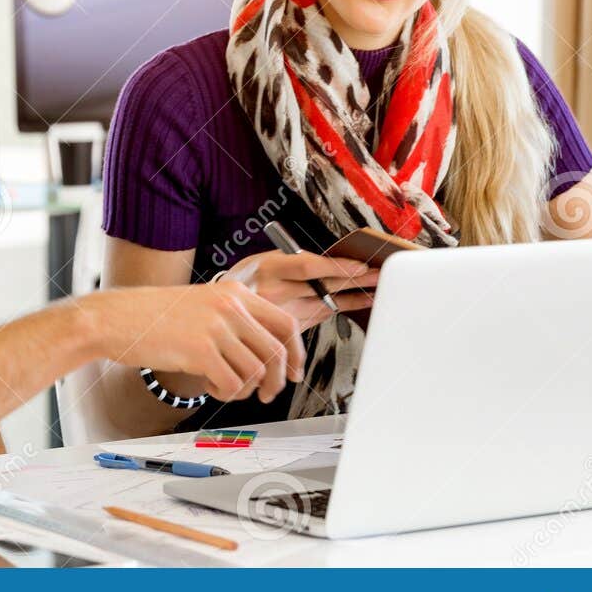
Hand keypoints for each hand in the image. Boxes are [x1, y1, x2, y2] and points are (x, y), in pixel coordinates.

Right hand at [79, 281, 304, 403]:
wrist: (115, 318)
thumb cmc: (152, 316)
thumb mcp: (202, 305)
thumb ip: (234, 321)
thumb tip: (266, 354)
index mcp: (235, 293)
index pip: (285, 324)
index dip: (296, 354)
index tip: (294, 372)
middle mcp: (230, 307)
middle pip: (277, 352)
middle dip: (277, 381)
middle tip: (265, 394)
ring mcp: (216, 328)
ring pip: (255, 372)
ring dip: (244, 389)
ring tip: (224, 384)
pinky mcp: (200, 351)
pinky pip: (232, 384)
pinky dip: (225, 393)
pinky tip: (209, 385)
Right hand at [223, 250, 377, 331]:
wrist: (212, 312)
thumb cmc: (242, 282)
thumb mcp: (262, 263)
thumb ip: (292, 264)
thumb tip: (334, 260)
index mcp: (266, 267)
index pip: (305, 266)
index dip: (335, 267)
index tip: (360, 265)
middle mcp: (271, 292)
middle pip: (321, 286)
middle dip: (354, 281)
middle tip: (379, 274)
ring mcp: (276, 314)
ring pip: (323, 305)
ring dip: (352, 297)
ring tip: (375, 289)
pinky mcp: (282, 331)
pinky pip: (317, 320)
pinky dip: (341, 308)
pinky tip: (357, 303)